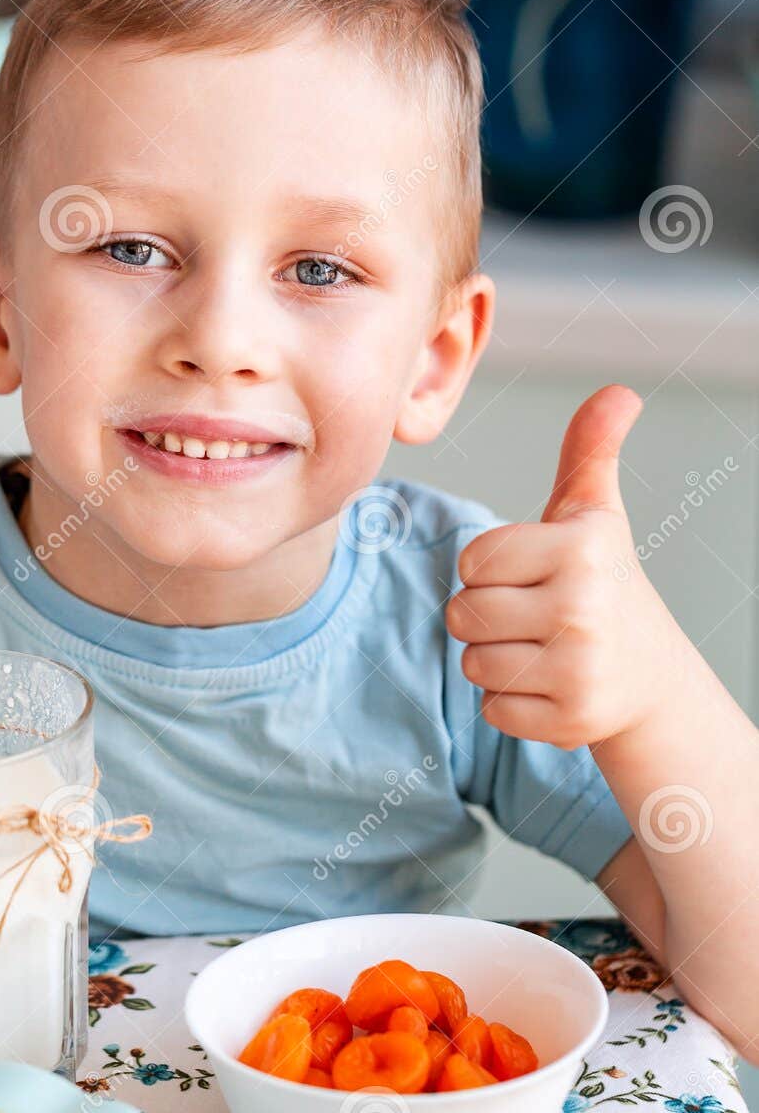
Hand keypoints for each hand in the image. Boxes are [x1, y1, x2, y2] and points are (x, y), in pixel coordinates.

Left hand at [446, 384, 681, 750]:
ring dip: (494, 660)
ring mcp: (579, 667)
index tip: (530, 574)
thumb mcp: (595, 515)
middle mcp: (582, 606)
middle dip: (484, 617)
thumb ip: (590, 452)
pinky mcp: (571, 720)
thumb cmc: (603, 583)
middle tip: (530, 617)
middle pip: (463, 613)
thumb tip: (618, 393)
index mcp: (580, 548)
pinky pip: (491, 708)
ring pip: (472, 663)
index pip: (473, 559)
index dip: (489, 570)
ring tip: (540, 650)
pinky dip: (509, 703)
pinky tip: (548, 687)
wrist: (650, 675)